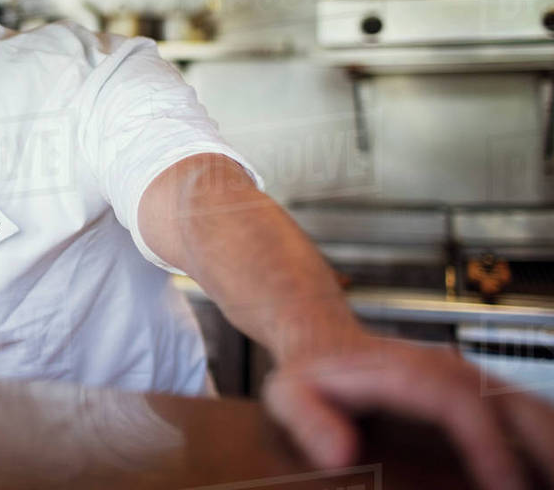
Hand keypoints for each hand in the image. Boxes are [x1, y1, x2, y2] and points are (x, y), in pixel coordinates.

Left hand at [262, 335, 553, 489]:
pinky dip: (539, 445)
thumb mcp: (286, 393)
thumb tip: (340, 454)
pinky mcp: (473, 395)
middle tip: (546, 489)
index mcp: (405, 371)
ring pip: (527, 410)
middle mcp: (446, 370)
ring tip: (548, 484)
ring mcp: (465, 380)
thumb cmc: (305, 372)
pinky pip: (520, 418)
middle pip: (514, 403)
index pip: (462, 405)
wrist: (320, 340)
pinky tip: (539, 475)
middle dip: (542, 448)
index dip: (489, 448)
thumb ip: (307, 419)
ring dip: (547, 446)